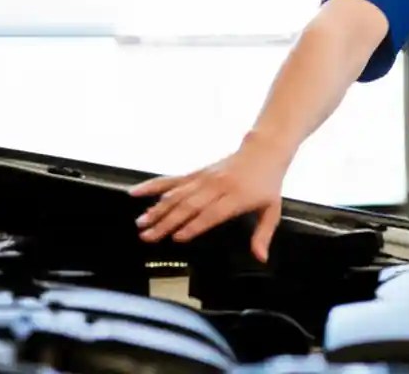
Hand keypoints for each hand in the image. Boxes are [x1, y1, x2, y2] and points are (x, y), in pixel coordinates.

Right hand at [129, 134, 293, 262]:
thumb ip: (263, 235)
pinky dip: (153, 186)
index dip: (195, 225)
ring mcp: (205, 178)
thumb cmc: (268, 183)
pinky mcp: (197, 173)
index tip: (178, 238)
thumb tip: (261, 258)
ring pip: (177, 194)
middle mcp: (218, 186)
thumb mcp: (272, 210)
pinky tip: (136, 192)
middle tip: (149, 237)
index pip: (212, 213)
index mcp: (237, 197)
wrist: (264, 151)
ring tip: (141, 223)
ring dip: (157, 209)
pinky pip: (172, 179)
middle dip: (167, 222)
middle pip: (189, 205)